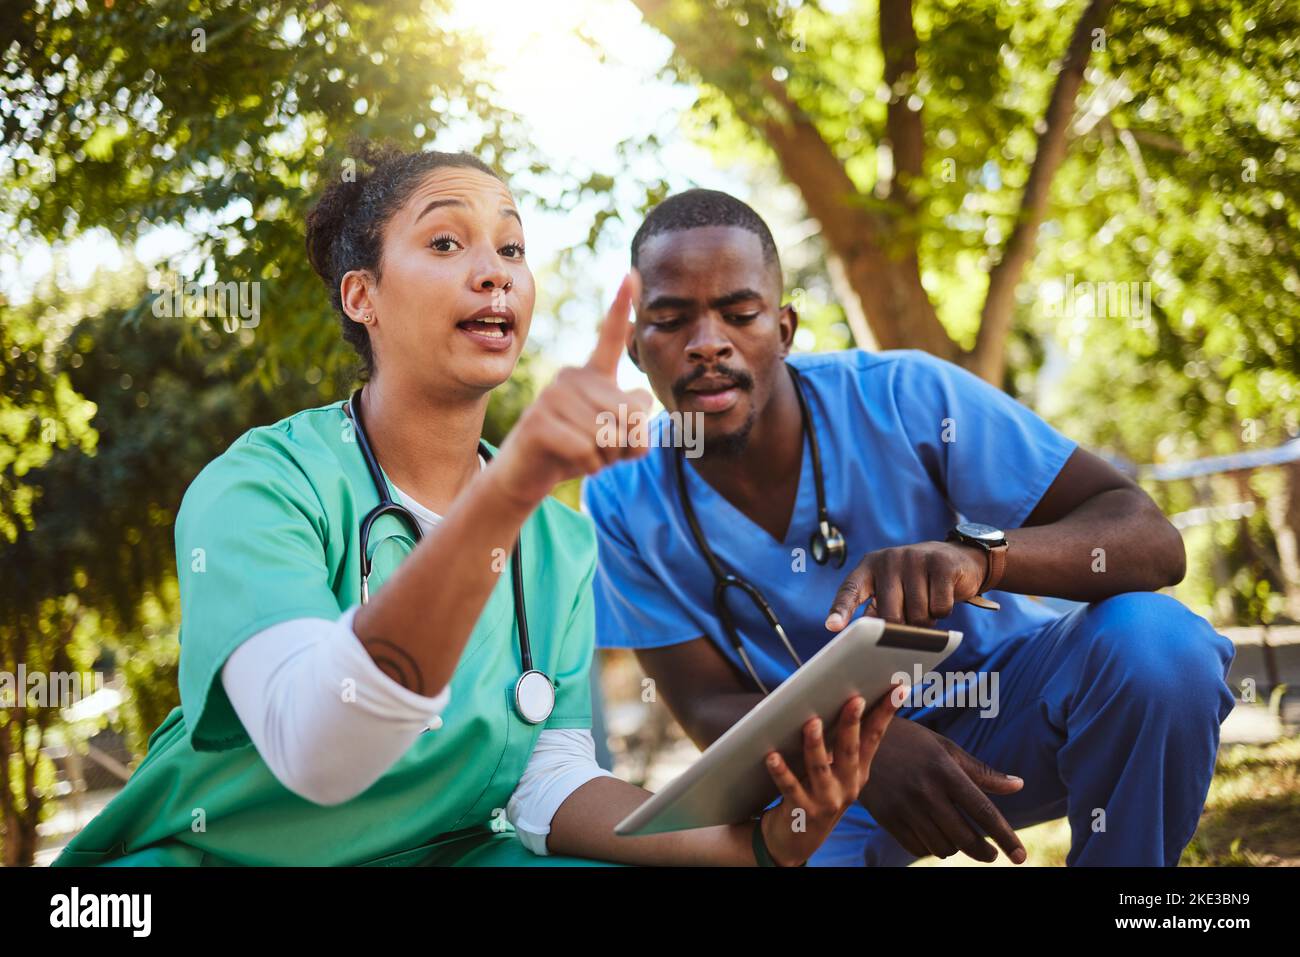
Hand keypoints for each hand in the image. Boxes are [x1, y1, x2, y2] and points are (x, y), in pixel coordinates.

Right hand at [491, 273, 653, 507]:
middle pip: (630, 412)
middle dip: (624, 444)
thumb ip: (637, 423)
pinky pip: (587, 449)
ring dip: (605, 456)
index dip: (623, 306)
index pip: (610, 338)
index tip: (632, 273)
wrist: (529, 473)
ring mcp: (552, 395)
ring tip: (582, 454)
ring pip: (609, 434)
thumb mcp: (616, 438)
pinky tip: (571, 462)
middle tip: (600, 449)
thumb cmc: (576, 451)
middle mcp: (571, 376)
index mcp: (591, 375)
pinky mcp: (539, 421)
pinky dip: (589, 465)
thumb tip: (639, 405)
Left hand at [758, 688, 900, 866]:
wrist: (798, 841)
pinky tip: (771, 757)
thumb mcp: (836, 772)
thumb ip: (839, 743)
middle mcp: (847, 786)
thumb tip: (836, 698)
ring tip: (811, 723)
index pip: (874, 737)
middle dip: (852, 724)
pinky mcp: (801, 810)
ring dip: (815, 745)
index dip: (885, 714)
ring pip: (820, 768)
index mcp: (858, 771)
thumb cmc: (816, 794)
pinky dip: (781, 771)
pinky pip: (789, 787)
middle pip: (850, 751)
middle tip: (855, 700)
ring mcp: (825, 800)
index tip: (897, 691)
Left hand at [825, 540, 986, 629]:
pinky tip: (942, 597)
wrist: (956, 559)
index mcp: (868, 567)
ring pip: (918, 614)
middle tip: (909, 622)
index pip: (850, 590)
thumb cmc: (915, 584)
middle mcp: (888, 559)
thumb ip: (876, 611)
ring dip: (925, 621)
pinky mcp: (941, 564)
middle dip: (901, 629)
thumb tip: (869, 644)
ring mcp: (914, 558)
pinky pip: (940, 607)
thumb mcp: (891, 590)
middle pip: (890, 615)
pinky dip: (943, 612)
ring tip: (926, 606)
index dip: (840, 609)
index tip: (832, 627)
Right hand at [858, 717, 1026, 863]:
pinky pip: (919, 847)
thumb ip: (981, 771)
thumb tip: (1018, 785)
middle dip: (985, 852)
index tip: (1020, 856)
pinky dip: (933, 848)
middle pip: (965, 837)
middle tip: (992, 854)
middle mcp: (926, 792)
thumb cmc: (909, 742)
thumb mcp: (945, 749)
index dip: (1005, 837)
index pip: (983, 811)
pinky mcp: (888, 819)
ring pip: (943, 846)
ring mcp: (905, 808)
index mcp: (945, 771)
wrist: (856, 740)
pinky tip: (937, 837)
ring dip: (957, 848)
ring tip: (961, 839)